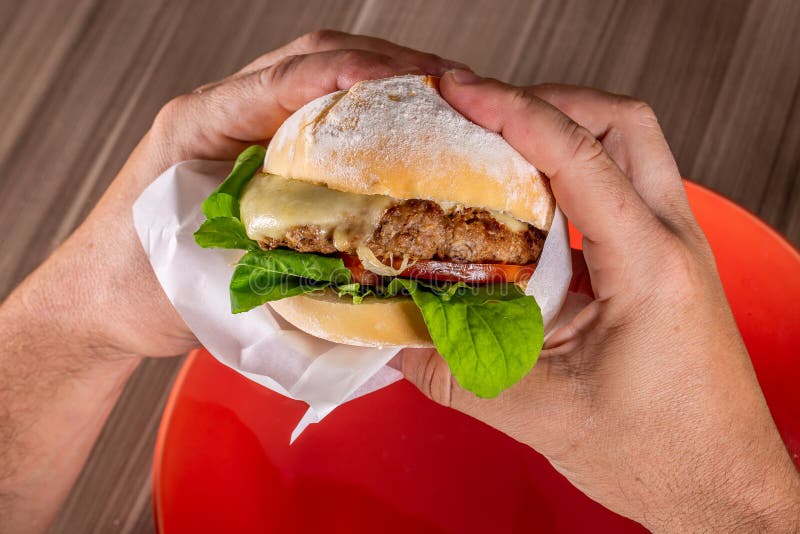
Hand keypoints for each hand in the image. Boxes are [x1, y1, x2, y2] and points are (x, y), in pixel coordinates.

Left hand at [0, 31, 463, 531]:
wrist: (102, 298)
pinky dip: (368, 112)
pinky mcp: (259, 144)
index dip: (343, 78)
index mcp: (195, 126)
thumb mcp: (202, 280)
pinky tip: (410, 130)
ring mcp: (241, 123)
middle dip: (385, 66)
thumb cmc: (137, 289)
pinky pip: (320, 111)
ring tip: (446, 101)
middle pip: (311, 59)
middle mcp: (221, 111)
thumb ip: (270, 268)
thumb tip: (361, 273)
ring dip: (385, 80)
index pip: (277, 83)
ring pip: (320, 75)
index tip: (403, 84)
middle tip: (452, 88)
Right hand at [401, 70, 799, 530]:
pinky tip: (520, 217)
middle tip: (482, 116)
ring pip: (625, 150)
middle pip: (621, 123)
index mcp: (647, 264)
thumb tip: (392, 339)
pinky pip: (614, 195)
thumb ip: (457, 373)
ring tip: (494, 155)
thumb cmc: (660, 455)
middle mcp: (670, 239)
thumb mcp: (543, 414)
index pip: (578, 155)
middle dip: (548, 103)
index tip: (458, 90)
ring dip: (561, 139)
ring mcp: (671, 249)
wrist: (723, 488)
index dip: (512, 110)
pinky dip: (566, 185)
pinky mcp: (659, 266)